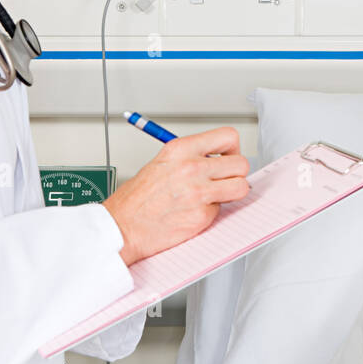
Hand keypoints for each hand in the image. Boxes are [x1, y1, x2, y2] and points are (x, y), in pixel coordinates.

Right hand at [101, 127, 249, 266]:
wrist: (121, 227)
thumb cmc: (136, 199)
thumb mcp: (161, 162)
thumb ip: (191, 157)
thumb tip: (216, 158)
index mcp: (181, 149)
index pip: (228, 136)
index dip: (232, 148)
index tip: (227, 156)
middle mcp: (192, 168)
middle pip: (241, 163)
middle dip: (236, 172)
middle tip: (224, 178)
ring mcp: (199, 193)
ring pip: (240, 187)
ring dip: (232, 191)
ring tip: (215, 194)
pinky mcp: (201, 216)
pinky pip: (222, 210)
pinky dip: (211, 211)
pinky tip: (194, 211)